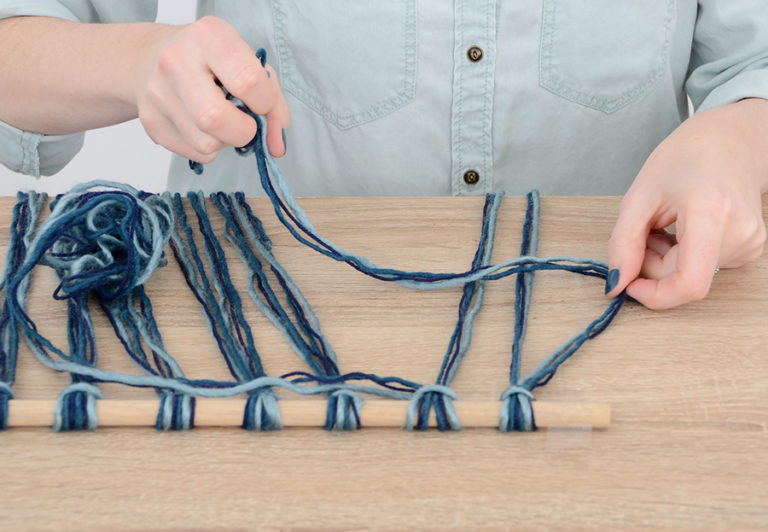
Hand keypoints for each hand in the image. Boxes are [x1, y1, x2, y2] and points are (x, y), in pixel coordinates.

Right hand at [133, 16, 289, 162]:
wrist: (151, 58)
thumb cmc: (212, 63)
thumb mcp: (249, 66)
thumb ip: (274, 105)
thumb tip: (277, 147)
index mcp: (209, 36)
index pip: (246, 80)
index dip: (264, 102)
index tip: (261, 102)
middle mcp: (176, 60)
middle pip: (214, 118)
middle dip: (243, 132)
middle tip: (246, 123)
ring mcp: (158, 92)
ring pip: (205, 144)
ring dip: (225, 141)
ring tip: (222, 120)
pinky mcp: (150, 121)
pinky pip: (195, 154)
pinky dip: (209, 148)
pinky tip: (202, 126)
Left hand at [606, 99, 767, 308]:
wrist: (729, 140)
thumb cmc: (686, 157)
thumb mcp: (639, 196)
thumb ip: (623, 243)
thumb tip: (616, 283)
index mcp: (712, 212)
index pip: (689, 283)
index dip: (654, 294)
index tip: (629, 283)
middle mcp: (740, 231)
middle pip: (682, 278)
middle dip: (651, 265)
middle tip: (645, 231)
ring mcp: (750, 242)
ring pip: (690, 275)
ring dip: (665, 259)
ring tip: (666, 224)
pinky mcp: (751, 248)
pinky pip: (704, 268)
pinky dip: (683, 256)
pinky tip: (683, 229)